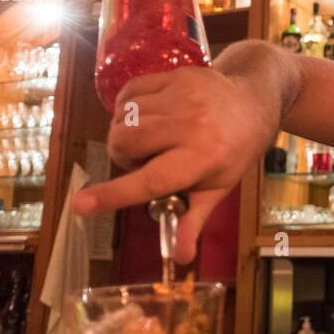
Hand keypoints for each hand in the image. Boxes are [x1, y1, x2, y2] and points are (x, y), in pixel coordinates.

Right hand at [72, 66, 276, 263]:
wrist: (253, 101)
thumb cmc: (234, 150)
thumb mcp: (219, 187)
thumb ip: (194, 220)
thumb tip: (181, 257)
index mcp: (203, 159)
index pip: (150, 181)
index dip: (113, 195)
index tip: (80, 206)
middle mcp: (191, 125)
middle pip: (125, 144)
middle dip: (123, 157)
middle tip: (146, 161)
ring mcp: (181, 95)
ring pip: (123, 119)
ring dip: (126, 134)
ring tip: (151, 139)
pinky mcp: (174, 75)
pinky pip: (128, 93)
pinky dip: (127, 108)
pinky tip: (146, 117)